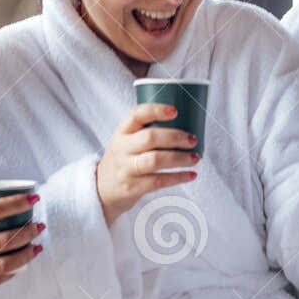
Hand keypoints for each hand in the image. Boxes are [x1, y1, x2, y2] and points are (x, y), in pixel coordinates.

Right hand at [0, 194, 43, 293]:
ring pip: (4, 264)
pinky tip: (20, 266)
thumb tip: (6, 213)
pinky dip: (11, 273)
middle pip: (4, 239)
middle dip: (28, 232)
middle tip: (38, 226)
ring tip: (36, 247)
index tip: (34, 198)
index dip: (17, 203)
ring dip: (25, 255)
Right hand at [96, 103, 200, 224]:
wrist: (103, 189)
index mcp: (122, 131)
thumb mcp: (128, 141)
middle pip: (149, 138)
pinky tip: (191, 175)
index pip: (135, 115)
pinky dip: (178, 177)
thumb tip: (189, 122)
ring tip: (195, 158)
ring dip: (179, 158)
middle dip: (175, 137)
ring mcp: (125, 168)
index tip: (175, 111)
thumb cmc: (125, 159)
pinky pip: (158, 181)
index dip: (155, 110)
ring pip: (155, 160)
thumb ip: (148, 131)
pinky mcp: (131, 187)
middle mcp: (121, 148)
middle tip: (192, 140)